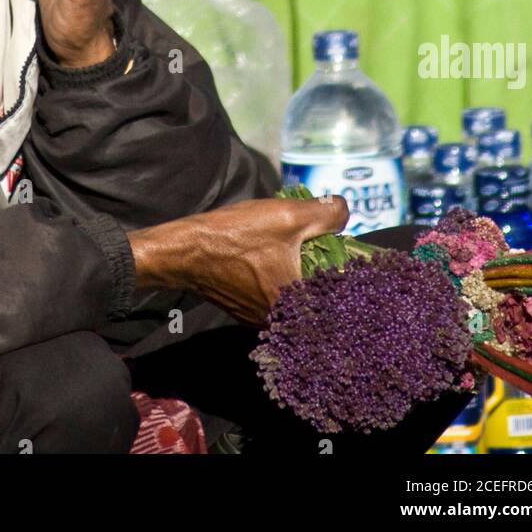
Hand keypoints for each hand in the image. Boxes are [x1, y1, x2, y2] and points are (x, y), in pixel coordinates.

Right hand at [128, 194, 348, 324]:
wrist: (185, 250)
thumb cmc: (238, 235)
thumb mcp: (289, 215)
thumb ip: (328, 214)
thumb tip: (344, 212)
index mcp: (297, 304)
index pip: (337, 297)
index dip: (345, 273)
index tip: (346, 253)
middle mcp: (279, 319)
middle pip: (313, 295)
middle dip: (319, 269)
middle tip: (319, 243)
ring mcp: (258, 318)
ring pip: (290, 294)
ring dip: (296, 273)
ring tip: (293, 246)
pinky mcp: (242, 310)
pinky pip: (270, 295)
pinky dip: (275, 277)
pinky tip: (267, 254)